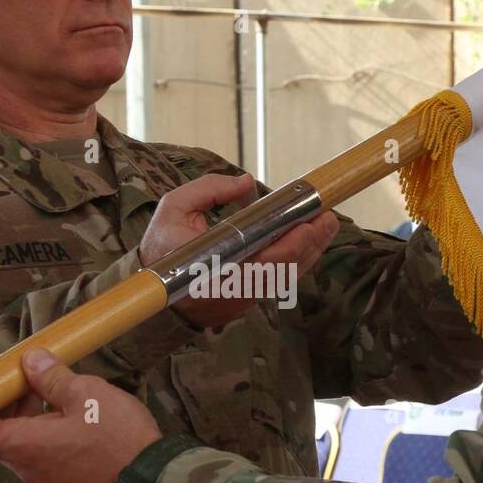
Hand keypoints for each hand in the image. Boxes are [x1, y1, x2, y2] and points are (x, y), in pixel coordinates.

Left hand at [0, 350, 161, 482]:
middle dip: (8, 405)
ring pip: (25, 444)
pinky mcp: (69, 482)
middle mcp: (28, 466)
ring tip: (57, 389)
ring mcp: (49, 478)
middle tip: (29, 377)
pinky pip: (47, 454)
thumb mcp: (86, 394)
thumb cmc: (115, 437)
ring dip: (32, 416)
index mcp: (22, 445)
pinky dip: (49, 431)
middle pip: (0, 436)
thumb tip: (31, 362)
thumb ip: (53, 378)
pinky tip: (75, 412)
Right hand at [140, 172, 339, 328]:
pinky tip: (312, 242)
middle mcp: (231, 286)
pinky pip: (280, 281)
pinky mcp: (248, 301)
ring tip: (326, 226)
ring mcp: (242, 296)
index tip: (308, 223)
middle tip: (328, 219)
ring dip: (310, 252)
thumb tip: (246, 182)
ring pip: (286, 277)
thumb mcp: (174, 207)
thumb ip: (209, 189)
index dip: (290, 243)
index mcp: (210, 264)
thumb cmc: (163, 247)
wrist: (155, 294)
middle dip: (309, 243)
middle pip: (283, 267)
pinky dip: (299, 262)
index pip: (260, 257)